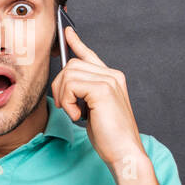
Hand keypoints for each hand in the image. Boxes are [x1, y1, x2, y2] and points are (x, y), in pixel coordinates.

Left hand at [50, 26, 147, 174]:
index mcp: (112, 79)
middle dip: (59, 85)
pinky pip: (70, 85)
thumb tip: (67, 83)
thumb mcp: (93, 110)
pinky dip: (67, 102)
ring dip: (63, 96)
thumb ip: (84, 93)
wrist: (124, 153)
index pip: (90, 55)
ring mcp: (109, 80)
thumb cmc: (110, 137)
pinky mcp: (102, 89)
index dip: (76, 43)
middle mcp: (112, 75)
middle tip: (63, 106)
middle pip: (72, 64)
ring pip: (68, 73)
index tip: (67, 32)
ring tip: (74, 113)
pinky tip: (78, 115)